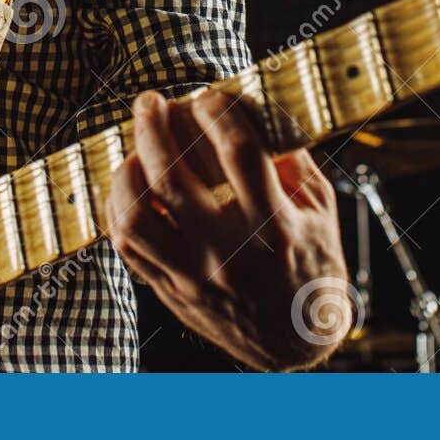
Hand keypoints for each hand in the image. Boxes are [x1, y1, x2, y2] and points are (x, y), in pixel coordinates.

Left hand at [108, 89, 352, 370]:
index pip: (238, 153)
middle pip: (172, 178)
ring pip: (136, 216)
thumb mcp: (320, 210)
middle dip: (154, 128)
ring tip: (136, 148)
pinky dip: (119, 206)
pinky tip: (129, 184)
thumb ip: (291, 159)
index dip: (217, 112)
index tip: (207, 97)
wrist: (296, 343)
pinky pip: (127, 245)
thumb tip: (256, 109)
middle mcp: (229, 253)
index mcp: (274, 227)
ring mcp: (194, 276)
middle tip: (151, 102)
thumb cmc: (313, 268)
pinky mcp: (171, 291)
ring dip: (128, 170)